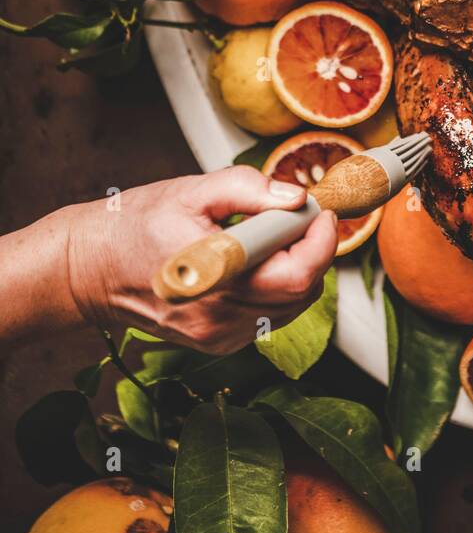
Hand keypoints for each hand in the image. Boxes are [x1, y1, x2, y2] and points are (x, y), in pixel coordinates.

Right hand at [65, 167, 337, 354]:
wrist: (91, 270)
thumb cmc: (136, 226)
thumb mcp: (191, 191)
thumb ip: (248, 189)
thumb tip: (294, 198)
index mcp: (214, 273)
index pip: (295, 275)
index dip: (320, 243)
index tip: (320, 214)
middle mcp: (218, 315)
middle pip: (300, 294)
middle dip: (312, 253)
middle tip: (298, 222)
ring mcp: (217, 336)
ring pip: (289, 308)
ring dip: (296, 272)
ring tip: (271, 240)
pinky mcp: (216, 343)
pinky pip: (266, 317)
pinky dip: (274, 289)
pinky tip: (252, 265)